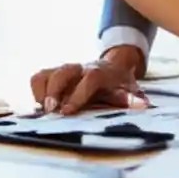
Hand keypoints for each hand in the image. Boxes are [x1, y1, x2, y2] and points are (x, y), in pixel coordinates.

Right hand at [30, 47, 148, 114]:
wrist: (113, 66)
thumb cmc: (119, 84)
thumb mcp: (129, 90)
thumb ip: (131, 98)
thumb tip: (142, 105)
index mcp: (101, 73)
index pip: (90, 79)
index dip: (78, 94)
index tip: (68, 111)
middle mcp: (81, 69)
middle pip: (64, 71)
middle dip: (55, 90)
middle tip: (51, 110)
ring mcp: (66, 70)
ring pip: (47, 73)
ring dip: (42, 92)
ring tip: (44, 109)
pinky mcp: (54, 74)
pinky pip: (38, 77)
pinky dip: (36, 91)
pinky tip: (42, 106)